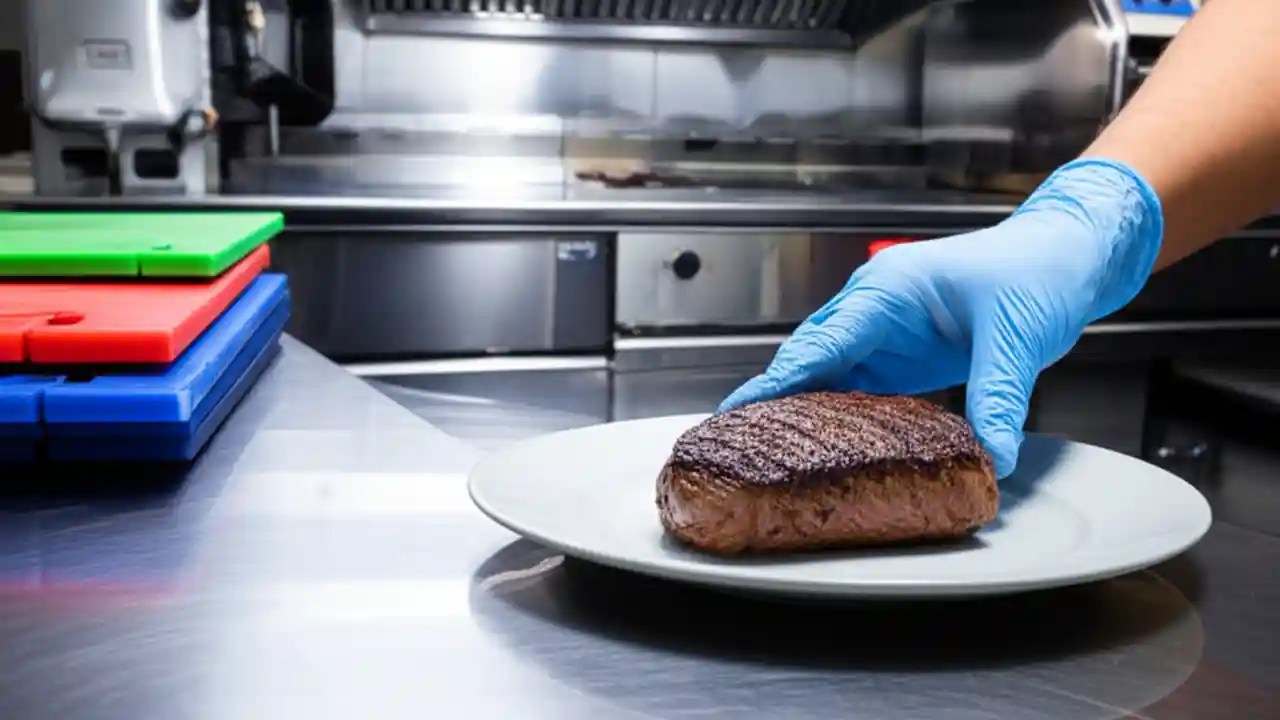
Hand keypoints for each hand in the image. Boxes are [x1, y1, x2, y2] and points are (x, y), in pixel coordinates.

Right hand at [720, 159, 1162, 477]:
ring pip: (823, 377)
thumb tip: (992, 458)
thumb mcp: (1016, 337)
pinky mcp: (895, 358)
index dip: (777, 380)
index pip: (821, 343)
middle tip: (736, 445)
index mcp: (888, 292)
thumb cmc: (1036, 271)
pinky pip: (852, 390)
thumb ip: (998, 397)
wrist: (1065, 257)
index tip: (737, 410)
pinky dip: (833, 418)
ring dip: (799, 412)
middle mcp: (872, 312)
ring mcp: (881, 335)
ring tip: (764, 455)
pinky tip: (820, 449)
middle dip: (772, 401)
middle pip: (809, 361)